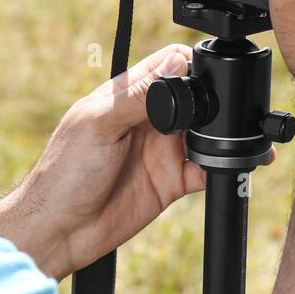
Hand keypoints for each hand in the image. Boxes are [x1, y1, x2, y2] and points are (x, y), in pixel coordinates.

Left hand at [0, 45, 233, 279]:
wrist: (58, 231)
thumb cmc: (63, 172)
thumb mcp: (99, 125)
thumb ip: (139, 97)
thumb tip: (176, 63)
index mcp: (130, 97)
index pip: (169, 64)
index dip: (193, 62)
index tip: (211, 73)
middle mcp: (150, 120)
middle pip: (196, 97)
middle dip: (217, 99)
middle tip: (229, 110)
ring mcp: (162, 151)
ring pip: (205, 133)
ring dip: (223, 134)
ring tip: (236, 137)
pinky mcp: (172, 182)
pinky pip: (206, 169)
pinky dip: (222, 166)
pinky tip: (225, 166)